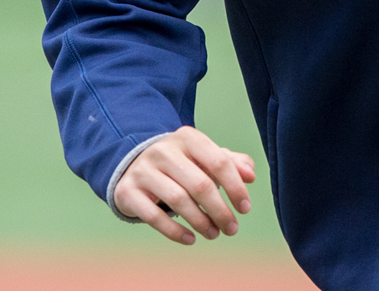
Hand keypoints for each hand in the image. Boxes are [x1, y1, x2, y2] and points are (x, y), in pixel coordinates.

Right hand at [114, 126, 256, 244]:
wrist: (134, 164)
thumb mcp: (204, 157)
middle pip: (200, 184)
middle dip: (220, 211)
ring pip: (178, 200)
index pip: (219, 161)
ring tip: (213, 234)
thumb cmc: (181, 163)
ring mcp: (143, 171)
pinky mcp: (128, 192)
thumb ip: (231, 163)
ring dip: (200, 222)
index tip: (245, 209)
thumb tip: (251, 175)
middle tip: (231, 229)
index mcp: (188, 138)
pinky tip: (190, 239)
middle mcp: (163, 151)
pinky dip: (174, 231)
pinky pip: (153, 216)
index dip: (236, 187)